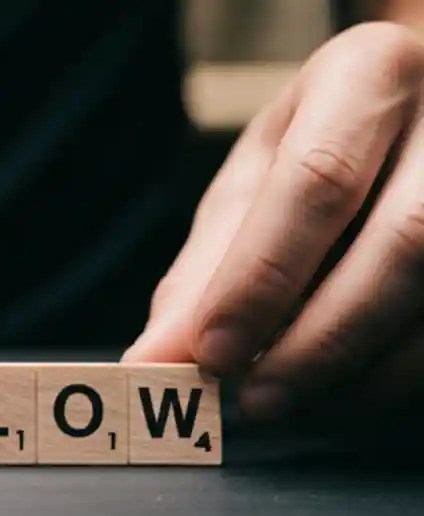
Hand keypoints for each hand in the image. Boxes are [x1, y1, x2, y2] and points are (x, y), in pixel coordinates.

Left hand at [125, 22, 423, 420]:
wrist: (415, 119)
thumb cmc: (318, 152)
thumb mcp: (252, 186)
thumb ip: (203, 272)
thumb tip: (149, 361)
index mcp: (365, 78)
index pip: (317, 181)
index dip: (262, 278)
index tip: (212, 354)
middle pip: (401, 243)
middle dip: (319, 341)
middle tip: (257, 401)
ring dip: (366, 372)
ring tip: (298, 406)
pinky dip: (400, 375)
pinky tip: (352, 394)